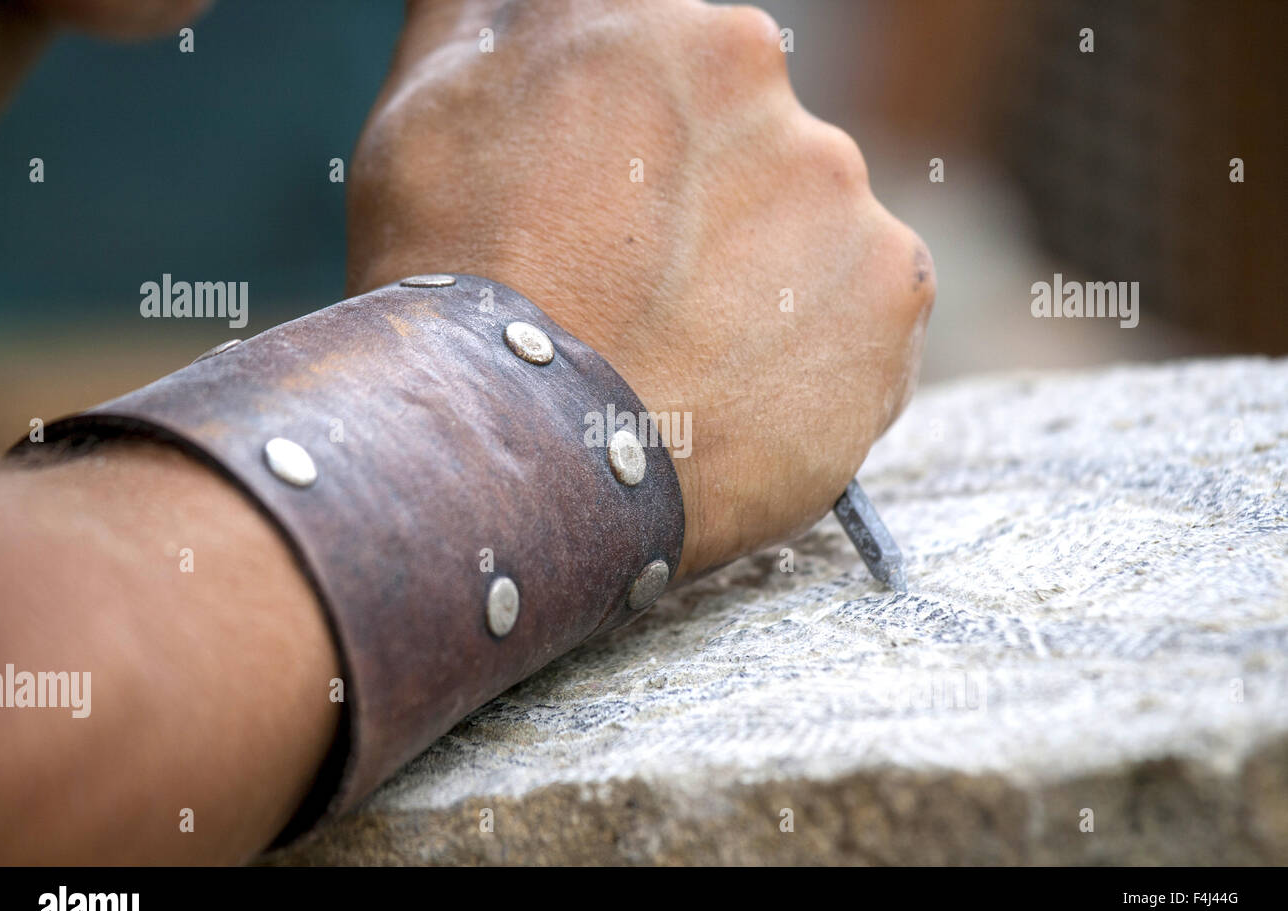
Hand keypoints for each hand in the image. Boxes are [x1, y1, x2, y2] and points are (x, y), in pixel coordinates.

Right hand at [347, 0, 933, 577]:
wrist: (517, 449)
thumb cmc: (454, 278)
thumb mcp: (436, 105)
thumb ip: (495, 20)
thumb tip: (528, 5)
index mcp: (685, 37)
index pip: (690, 85)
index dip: (643, 157)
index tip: (613, 215)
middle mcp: (782, 98)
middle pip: (753, 159)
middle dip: (706, 214)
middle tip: (636, 298)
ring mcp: (846, 204)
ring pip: (810, 237)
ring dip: (762, 284)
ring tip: (682, 356)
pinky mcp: (891, 302)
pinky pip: (863, 319)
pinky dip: (814, 352)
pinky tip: (740, 389)